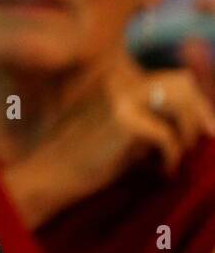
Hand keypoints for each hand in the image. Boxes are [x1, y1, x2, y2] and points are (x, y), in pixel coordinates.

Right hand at [6, 63, 214, 227]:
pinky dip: (171, 158)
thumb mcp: (123, 132)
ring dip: (188, 134)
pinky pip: (168, 137)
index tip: (205, 130)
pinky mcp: (123, 123)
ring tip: (177, 157)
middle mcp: (121, 86)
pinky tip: (160, 173)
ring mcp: (121, 101)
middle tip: (208, 140)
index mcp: (121, 85)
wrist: (52, 174)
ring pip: (180, 105)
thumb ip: (151, 118)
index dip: (197, 102)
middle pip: (182, 83)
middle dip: (201, 112)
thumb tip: (199, 121)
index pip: (176, 78)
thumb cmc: (87, 160)